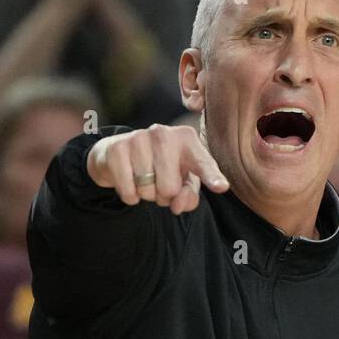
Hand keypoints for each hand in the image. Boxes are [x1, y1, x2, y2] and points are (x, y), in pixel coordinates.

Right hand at [87, 124, 228, 213]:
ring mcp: (139, 138)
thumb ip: (188, 197)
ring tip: (144, 178)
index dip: (211, 177)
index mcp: (187, 139)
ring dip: (145, 194)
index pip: (202, 163)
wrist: (119, 154)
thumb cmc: (159, 168)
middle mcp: (164, 133)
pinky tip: (129, 180)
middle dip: (163, 195)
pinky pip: (129, 191)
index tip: (221, 187)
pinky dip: (130, 195)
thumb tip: (177, 204)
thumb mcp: (182, 182)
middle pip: (170, 189)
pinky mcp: (117, 149)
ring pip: (148, 191)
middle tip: (158, 182)